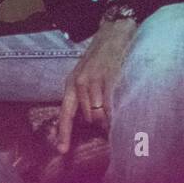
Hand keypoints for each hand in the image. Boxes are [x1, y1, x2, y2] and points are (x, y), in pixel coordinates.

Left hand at [57, 18, 136, 155]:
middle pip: (87, 118)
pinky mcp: (109, 77)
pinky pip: (110, 106)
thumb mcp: (86, 74)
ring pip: (99, 115)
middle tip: (110, 126)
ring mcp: (94, 80)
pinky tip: (121, 115)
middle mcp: (79, 83)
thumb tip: (91, 120)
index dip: (63, 133)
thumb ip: (84, 95)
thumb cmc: (102, 56)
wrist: (115, 31)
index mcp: (71, 84)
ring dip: (109, 122)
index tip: (62, 151)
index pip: (65, 114)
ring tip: (118, 119)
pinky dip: (115, 114)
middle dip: (98, 126)